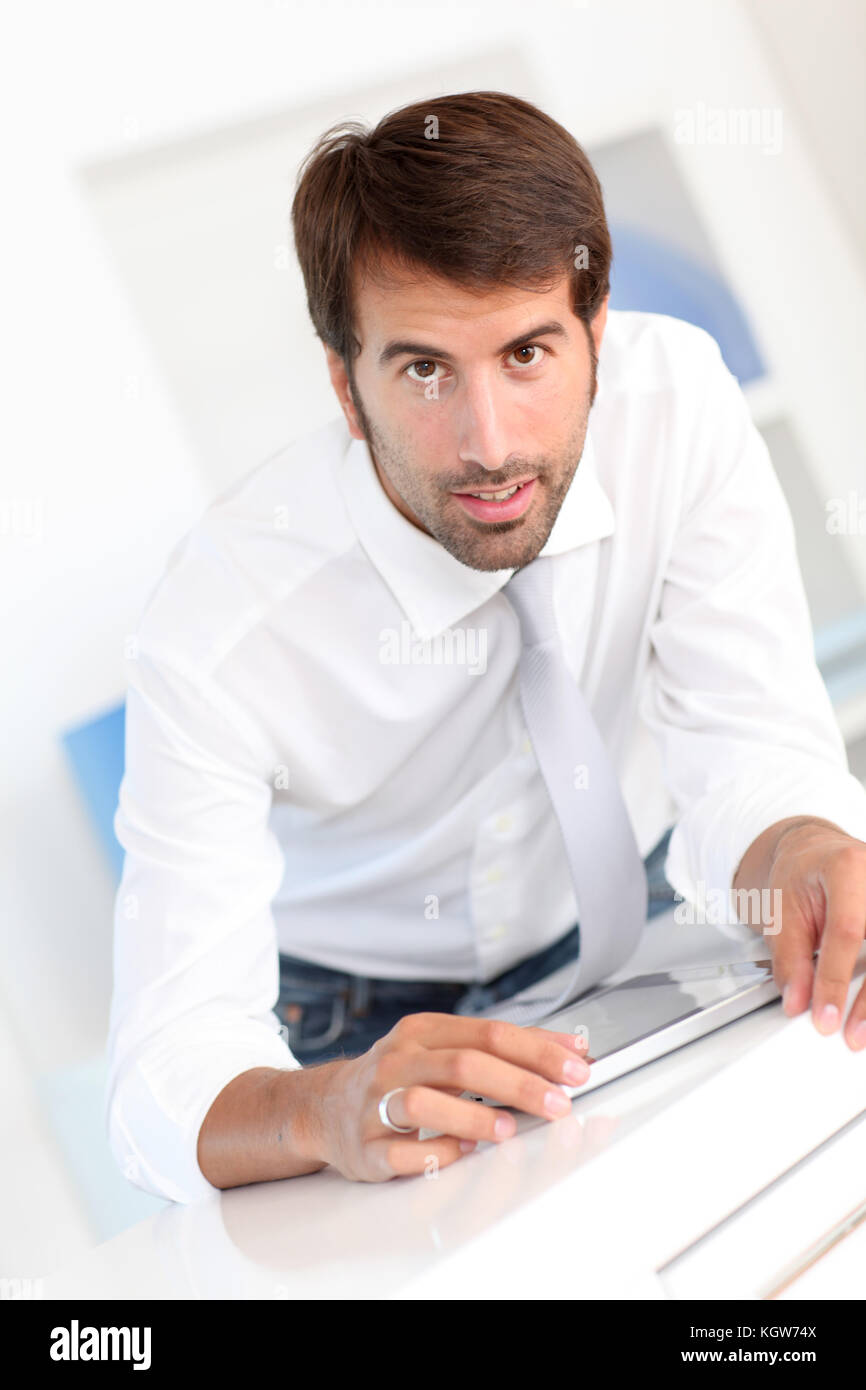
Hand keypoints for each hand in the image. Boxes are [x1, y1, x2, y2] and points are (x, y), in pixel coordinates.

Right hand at [308, 1012, 591, 1181]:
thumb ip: (502, 1049)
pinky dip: (437, 1154)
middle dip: (519, 1084)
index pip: (489, 1033)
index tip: (576, 1067)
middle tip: (559, 1104)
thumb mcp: (444, 1049)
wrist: (325, 1107)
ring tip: (509, 1130)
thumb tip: (571, 1048)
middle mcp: (398, 1060)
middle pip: (464, 1064)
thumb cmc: (400, 1076)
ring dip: (475, 1118)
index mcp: (423, 1031)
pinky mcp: (366, 1146)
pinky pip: (402, 1153)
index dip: (537, 1050)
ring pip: (426, 1103)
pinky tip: (462, 1154)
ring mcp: (377, 1103)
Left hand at [761, 819, 865, 1047]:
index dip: (835, 978)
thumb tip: (799, 1002)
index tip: (825, 1015)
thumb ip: (789, 959)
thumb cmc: (800, 874)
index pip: (847, 929)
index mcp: (847, 866)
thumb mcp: (781, 912)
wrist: (816, 854)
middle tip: (850, 1035)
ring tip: (863, 1032)